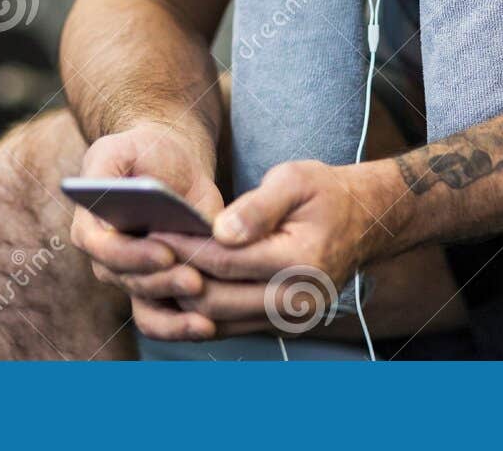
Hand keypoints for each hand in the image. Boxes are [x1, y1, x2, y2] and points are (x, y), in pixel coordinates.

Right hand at [67, 121, 224, 341]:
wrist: (168, 165)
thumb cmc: (143, 152)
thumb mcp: (122, 146)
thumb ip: (111, 166)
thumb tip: (124, 197)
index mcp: (90, 222)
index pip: (101, 247)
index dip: (132, 255)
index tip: (166, 253)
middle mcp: (105, 256)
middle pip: (128, 280)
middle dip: (162, 283)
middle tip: (195, 281)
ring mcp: (129, 277)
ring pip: (146, 305)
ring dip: (175, 313)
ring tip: (206, 310)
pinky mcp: (156, 289)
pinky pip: (161, 319)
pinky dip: (181, 328)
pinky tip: (206, 328)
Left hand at [155, 160, 377, 336]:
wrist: (361, 221)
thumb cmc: (325, 193)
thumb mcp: (295, 180)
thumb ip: (257, 207)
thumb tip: (220, 231)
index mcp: (300, 262)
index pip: (224, 262)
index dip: (183, 247)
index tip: (151, 230)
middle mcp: (295, 300)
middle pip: (214, 299)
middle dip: (173, 275)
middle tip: (141, 250)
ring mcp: (287, 318)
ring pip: (216, 319)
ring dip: (180, 296)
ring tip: (150, 266)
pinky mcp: (277, 322)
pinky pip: (228, 323)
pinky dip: (198, 306)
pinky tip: (176, 280)